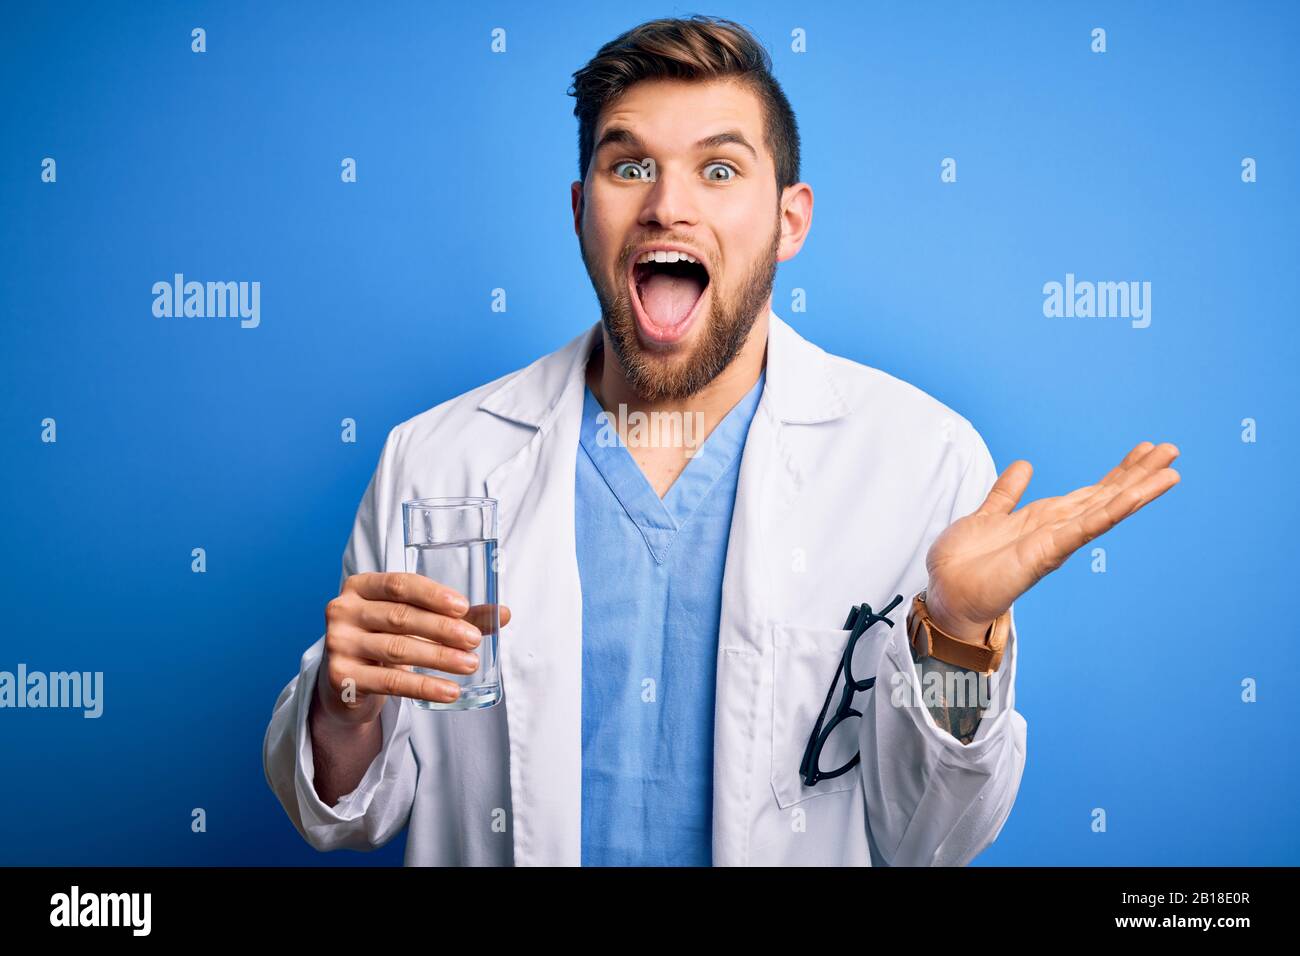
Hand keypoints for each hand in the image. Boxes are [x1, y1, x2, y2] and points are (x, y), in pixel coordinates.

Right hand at [315, 571, 512, 725]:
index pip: (399, 584)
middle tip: (475, 640)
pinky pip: (390, 682)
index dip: (432, 594)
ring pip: (397, 649)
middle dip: (442, 629)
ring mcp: (338, 644)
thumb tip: (503, 614)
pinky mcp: (341, 677)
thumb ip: (456, 616)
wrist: (348, 683)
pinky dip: (423, 687)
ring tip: (470, 664)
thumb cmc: (386, 641)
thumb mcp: (415, 622)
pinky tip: (449, 690)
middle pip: (401, 617)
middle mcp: (343, 610)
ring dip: (439, 658)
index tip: (463, 607)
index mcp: (361, 586)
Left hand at [924, 441, 1180, 642]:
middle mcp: (1057, 529)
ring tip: (1170, 472)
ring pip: (1105, 510)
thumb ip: (1007, 493)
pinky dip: (1110, 512)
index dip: (1119, 471)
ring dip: (1137, 491)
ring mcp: (1056, 541)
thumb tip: (1025, 465)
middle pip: (1106, 496)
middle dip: (1138, 474)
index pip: (1090, 491)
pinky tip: (1134, 496)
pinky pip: (1085, 529)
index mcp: (1045, 518)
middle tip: (1172, 450)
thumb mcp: (988, 515)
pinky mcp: (1048, 553)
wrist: (947, 593)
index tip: (1145, 449)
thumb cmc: (965, 563)